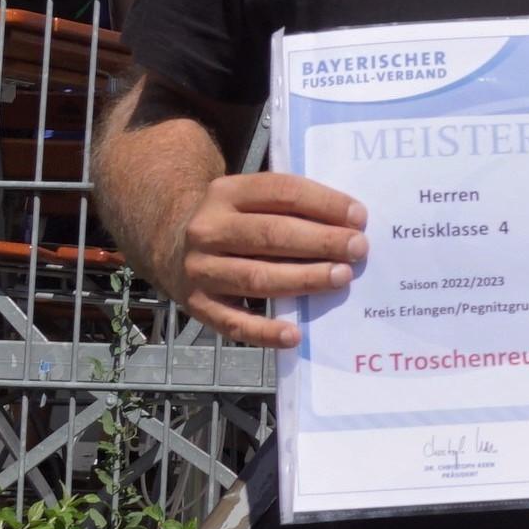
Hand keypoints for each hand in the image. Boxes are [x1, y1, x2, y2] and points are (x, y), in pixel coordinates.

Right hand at [156, 170, 365, 348]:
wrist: (169, 243)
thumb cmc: (233, 221)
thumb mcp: (249, 198)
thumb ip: (290, 206)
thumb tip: (350, 224)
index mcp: (226, 193)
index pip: (281, 192)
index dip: (323, 204)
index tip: (359, 217)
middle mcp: (208, 229)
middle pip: (270, 234)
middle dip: (320, 241)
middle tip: (358, 249)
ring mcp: (200, 269)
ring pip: (257, 277)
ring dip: (304, 279)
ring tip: (341, 278)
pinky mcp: (197, 304)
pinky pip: (234, 323)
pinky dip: (264, 332)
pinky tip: (294, 335)